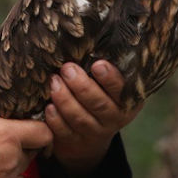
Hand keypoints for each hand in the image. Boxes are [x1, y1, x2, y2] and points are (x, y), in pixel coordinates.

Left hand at [45, 60, 141, 176]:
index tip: (97, 64)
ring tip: (53, 82)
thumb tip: (90, 34)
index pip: (122, 89)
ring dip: (65, 99)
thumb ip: (104, 67)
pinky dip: (56, 120)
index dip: (110, 78)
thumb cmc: (99, 94)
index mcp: (128, 100)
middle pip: (99, 104)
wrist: (92, 134)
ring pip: (80, 118)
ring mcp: (96, 133)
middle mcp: (115, 118)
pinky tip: (49, 107)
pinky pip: (65, 133)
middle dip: (82, 86)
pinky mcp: (76, 143)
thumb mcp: (109, 84)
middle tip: (67, 68)